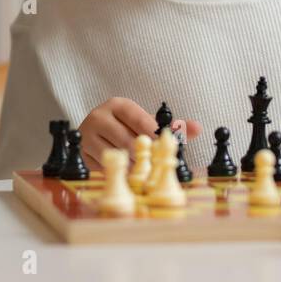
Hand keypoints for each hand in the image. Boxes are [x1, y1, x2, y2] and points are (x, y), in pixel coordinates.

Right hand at [78, 98, 202, 170]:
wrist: (93, 136)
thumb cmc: (126, 129)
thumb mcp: (146, 124)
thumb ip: (171, 127)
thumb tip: (198, 128)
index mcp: (117, 105)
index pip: (138, 118)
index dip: (154, 134)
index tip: (165, 147)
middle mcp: (99, 117)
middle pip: (126, 139)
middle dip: (144, 155)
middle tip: (157, 166)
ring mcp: (87, 136)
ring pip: (115, 155)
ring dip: (131, 167)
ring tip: (144, 173)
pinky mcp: (82, 154)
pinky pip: (103, 167)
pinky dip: (117, 173)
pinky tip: (127, 176)